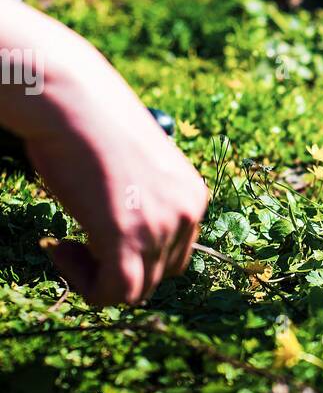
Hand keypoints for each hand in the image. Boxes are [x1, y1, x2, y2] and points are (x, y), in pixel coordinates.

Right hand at [0, 0, 208, 305]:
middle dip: (118, 267)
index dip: (136, 254)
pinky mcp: (126, 237)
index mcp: (193, 196)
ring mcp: (160, 227)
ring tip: (66, 245)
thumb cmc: (92, 123)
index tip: (97, 232)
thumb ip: (142, 201)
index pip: (175, 254)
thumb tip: (124, 230)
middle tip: (78, 241)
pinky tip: (60, 250)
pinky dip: (86, 286)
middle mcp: (187, 214)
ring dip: (96, 277)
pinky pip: (114, 294)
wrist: (72, 98)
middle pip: (159, 274)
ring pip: (134, 289)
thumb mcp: (134, 167)